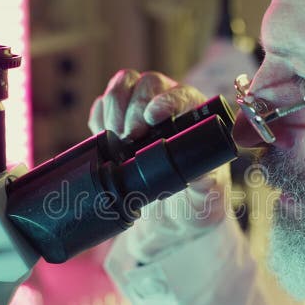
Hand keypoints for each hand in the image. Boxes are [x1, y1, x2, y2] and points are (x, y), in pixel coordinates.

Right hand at [89, 70, 231, 261]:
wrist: (170, 221)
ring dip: (113, 107)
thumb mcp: (206, 197)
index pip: (181, 95)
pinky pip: (102, 105)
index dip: (165, 100)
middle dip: (133, 106)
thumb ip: (205, 181)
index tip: (153, 117)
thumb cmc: (195, 203)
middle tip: (128, 136)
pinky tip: (102, 138)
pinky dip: (98, 117)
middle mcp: (168, 106)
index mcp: (196, 117)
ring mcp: (139, 111)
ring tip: (114, 138)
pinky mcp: (116, 122)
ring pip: (123, 85)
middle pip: (148, 83)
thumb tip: (199, 169)